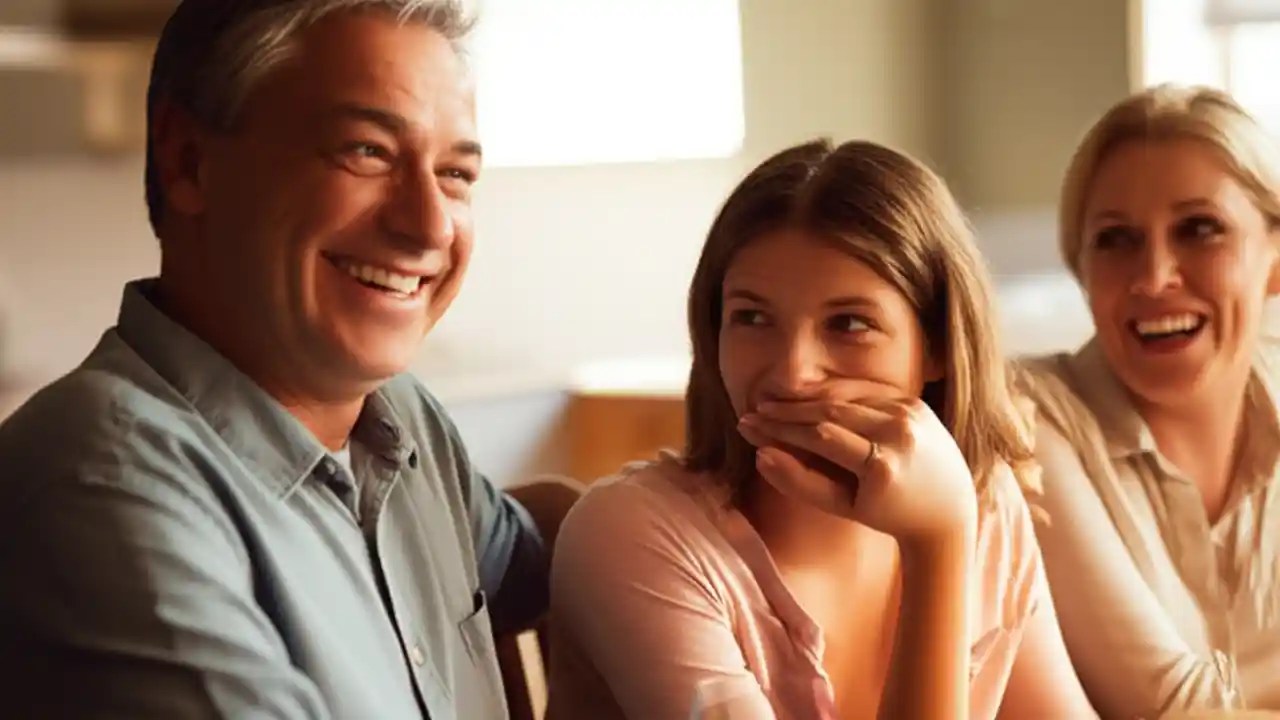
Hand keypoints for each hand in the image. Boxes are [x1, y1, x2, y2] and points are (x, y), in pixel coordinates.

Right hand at [737, 395, 976, 547]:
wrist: (945, 508)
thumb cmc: (887, 513)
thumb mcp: (842, 507)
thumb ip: (800, 482)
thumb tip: (760, 456)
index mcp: (884, 466)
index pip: (820, 436)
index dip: (781, 429)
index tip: (750, 426)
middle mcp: (900, 433)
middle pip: (830, 411)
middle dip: (788, 410)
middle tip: (754, 412)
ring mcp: (911, 414)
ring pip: (845, 397)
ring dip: (806, 399)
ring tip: (775, 406)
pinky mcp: (914, 402)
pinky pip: (865, 392)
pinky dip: (833, 394)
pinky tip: (807, 400)